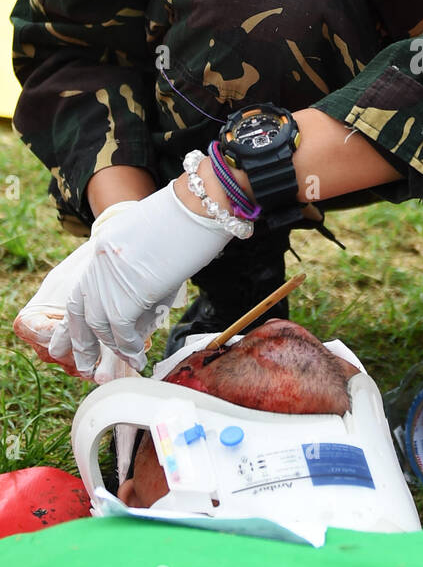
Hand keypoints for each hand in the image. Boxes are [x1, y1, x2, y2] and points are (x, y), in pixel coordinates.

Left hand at [40, 182, 230, 377]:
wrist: (202, 202)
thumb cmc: (191, 215)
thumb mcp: (153, 239)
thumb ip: (140, 268)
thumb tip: (145, 302)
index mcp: (105, 244)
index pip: (83, 287)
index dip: (78, 315)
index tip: (76, 335)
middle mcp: (101, 262)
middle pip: (79, 308)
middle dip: (78, 340)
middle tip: (82, 364)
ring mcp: (113, 276)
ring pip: (97, 323)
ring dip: (107, 348)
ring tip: (119, 364)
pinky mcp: (131, 290)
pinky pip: (120, 329)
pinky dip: (127, 346)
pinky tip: (137, 356)